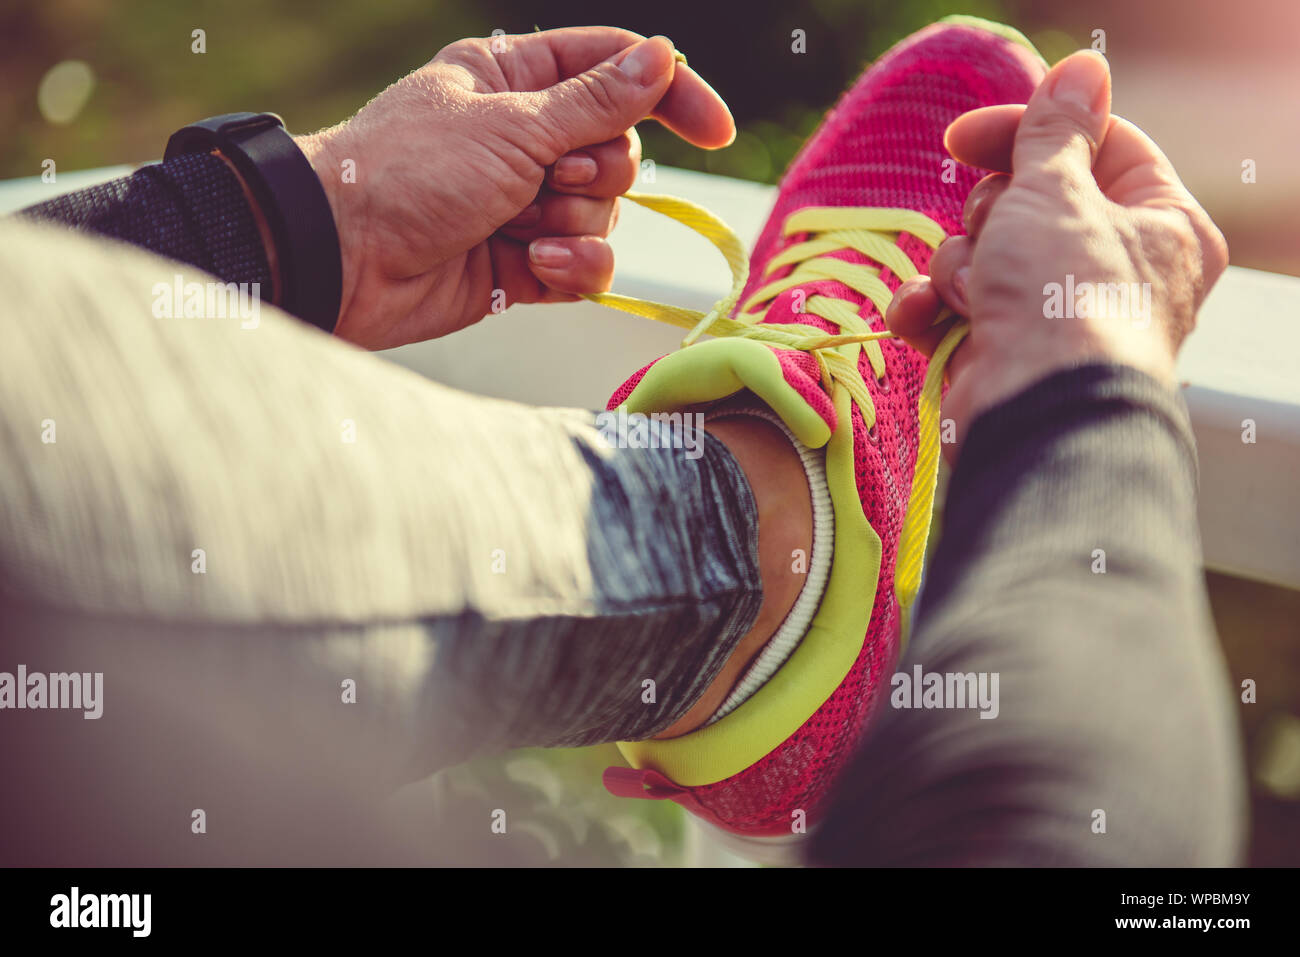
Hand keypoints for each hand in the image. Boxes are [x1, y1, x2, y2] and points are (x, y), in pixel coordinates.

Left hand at [295, 28, 733, 349]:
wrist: (343, 260)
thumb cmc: (407, 173)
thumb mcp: (511, 124)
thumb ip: (597, 101)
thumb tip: (663, 59)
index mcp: (515, 79)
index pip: (617, 69)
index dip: (671, 94)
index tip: (716, 130)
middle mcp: (525, 136)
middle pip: (619, 149)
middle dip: (594, 173)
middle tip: (547, 179)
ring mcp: (525, 202)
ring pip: (605, 214)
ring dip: (571, 225)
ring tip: (518, 227)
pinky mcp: (523, 261)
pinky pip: (586, 265)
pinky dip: (568, 268)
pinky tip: (530, 265)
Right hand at [885, 50, 1227, 455]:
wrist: (1036, 413)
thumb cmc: (1065, 299)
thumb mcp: (1057, 192)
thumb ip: (1056, 131)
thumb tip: (1082, 71)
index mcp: (1159, 223)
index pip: (1095, 146)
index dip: (1026, 133)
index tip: (964, 138)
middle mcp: (1112, 267)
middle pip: (1026, 199)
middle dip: (989, 216)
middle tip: (998, 237)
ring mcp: (1052, 313)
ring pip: (980, 252)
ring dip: (959, 267)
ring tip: (973, 297)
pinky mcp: (1002, 351)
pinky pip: (951, 307)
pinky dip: (930, 310)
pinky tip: (920, 318)